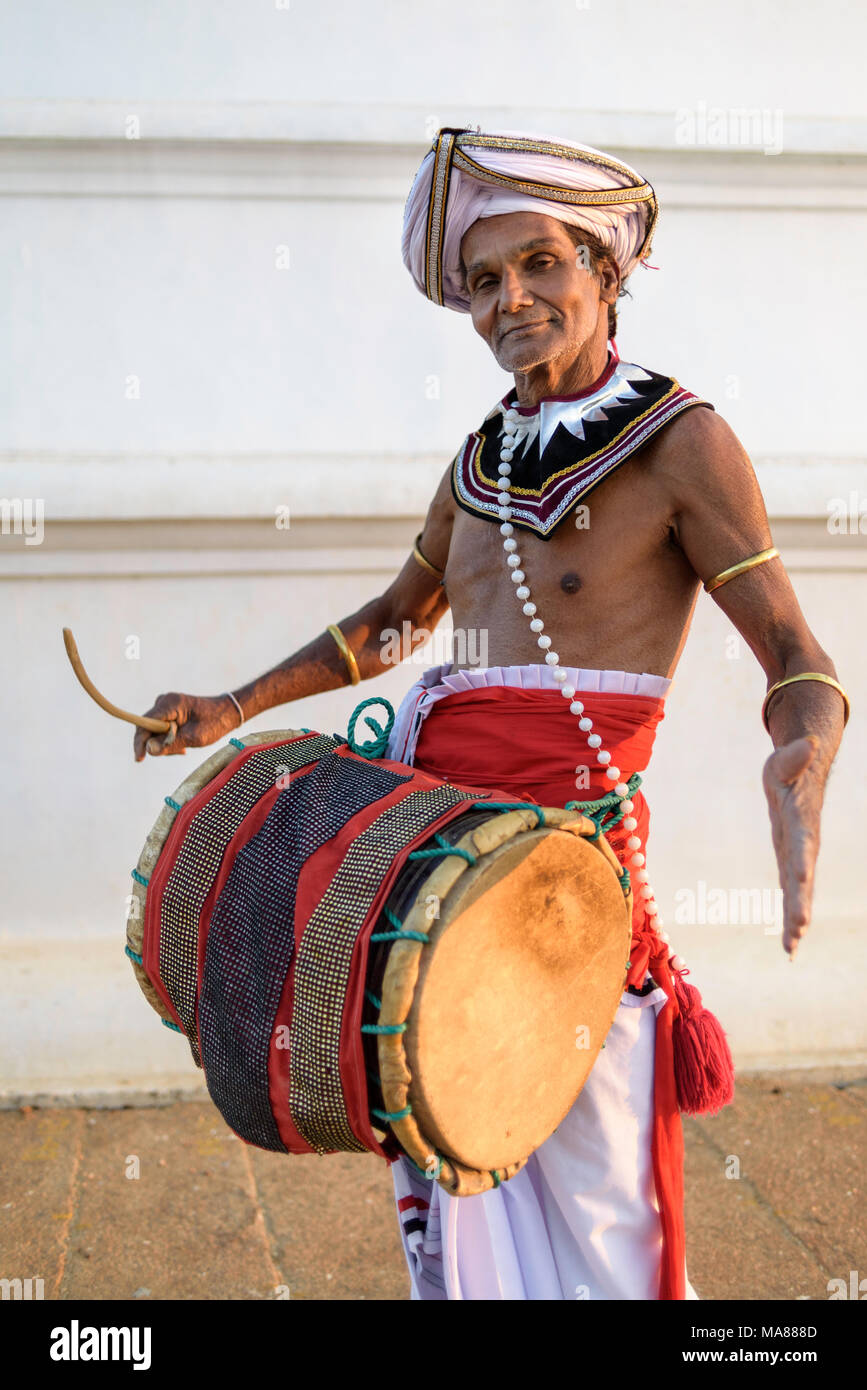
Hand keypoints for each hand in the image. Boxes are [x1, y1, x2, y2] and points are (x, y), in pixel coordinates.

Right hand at [133, 693, 240, 761]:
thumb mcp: (194, 737)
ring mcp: (166, 706)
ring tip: (184, 748)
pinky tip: (183, 745)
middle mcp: (164, 701)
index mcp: (170, 704)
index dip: (140, 742)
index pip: (144, 723)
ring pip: (154, 731)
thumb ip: (171, 744)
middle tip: (180, 752)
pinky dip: (169, 739)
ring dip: (165, 743)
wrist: (228, 712)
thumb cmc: (215, 722)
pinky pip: (160, 729)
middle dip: (158, 744)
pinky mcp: (169, 712)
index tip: (139, 759)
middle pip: (148, 728)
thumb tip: (149, 750)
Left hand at [762, 735, 821, 957]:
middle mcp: (805, 846)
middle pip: (802, 878)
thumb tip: (807, 744)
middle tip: (798, 930)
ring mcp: (799, 859)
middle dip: (800, 903)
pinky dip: (791, 921)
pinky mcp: (792, 866)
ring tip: (792, 948)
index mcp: (802, 821)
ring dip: (795, 921)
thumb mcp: (786, 760)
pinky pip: (792, 897)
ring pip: (798, 894)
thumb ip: (795, 756)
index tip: (802, 877)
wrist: (801, 777)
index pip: (803, 842)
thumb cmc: (791, 767)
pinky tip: (790, 946)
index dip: (803, 859)